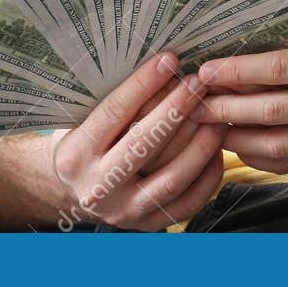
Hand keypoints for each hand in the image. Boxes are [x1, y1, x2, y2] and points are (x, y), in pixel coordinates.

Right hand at [51, 52, 226, 230]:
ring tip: (217, 113)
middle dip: (176, 109)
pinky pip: (187, 202)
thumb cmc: (83, 143)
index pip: (114, 113)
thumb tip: (160, 65)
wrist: (70, 193)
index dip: (144, 84)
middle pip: (145, 144)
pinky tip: (217, 148)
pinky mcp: (146, 226)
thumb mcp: (82, 120)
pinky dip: (208, 175)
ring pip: (172, 178)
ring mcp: (123, 212)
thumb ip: (114, 101)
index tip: (169, 60)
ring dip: (200, 142)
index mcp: (75, 156)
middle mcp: (97, 188)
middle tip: (198, 82)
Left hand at [190, 16, 287, 174]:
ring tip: (210, 124)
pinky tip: (239, 143)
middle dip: (227, 108)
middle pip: (272, 111)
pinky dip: (260, 156)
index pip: (278, 69)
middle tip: (195, 102)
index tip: (207, 70)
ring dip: (237, 136)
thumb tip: (237, 50)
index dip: (238, 71)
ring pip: (279, 144)